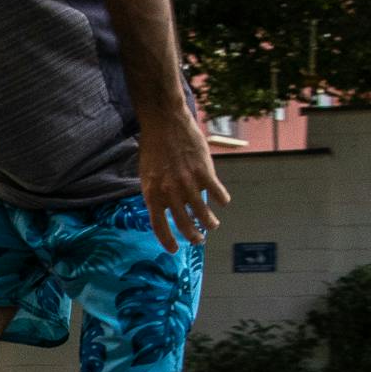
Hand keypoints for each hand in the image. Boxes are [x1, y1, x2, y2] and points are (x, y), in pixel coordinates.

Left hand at [138, 128, 228, 251]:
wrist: (164, 122)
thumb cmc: (154, 146)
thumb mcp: (147, 173)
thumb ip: (157, 192)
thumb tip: (167, 208)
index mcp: (152, 193)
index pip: (159, 226)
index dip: (167, 241)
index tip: (174, 250)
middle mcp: (169, 192)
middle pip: (184, 223)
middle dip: (193, 236)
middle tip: (199, 240)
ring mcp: (187, 182)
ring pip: (202, 212)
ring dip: (210, 222)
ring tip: (213, 225)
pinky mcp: (204, 170)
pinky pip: (216, 192)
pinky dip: (221, 199)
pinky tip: (223, 202)